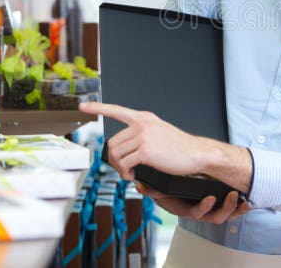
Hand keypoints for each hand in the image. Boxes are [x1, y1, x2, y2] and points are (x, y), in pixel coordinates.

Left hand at [80, 102, 212, 179]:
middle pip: (112, 143)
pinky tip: (134, 176)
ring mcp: (144, 136)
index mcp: (145, 118)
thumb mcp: (160, 133)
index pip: (116, 110)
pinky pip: (125, 165)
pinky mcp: (146, 151)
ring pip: (116, 154)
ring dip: (120, 168)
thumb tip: (123, 149)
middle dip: (115, 160)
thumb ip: (142, 134)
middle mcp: (142, 124)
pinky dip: (126, 174)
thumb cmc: (180, 147)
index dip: (97, 108)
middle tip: (125, 170)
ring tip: (130, 174)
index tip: (83, 106)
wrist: (197, 153)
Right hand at [135, 182, 250, 223]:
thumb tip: (141, 186)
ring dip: (234, 207)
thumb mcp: (164, 190)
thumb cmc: (174, 190)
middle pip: (215, 216)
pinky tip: (247, 201)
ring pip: (225, 215)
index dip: (203, 208)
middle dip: (225, 208)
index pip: (196, 213)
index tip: (209, 199)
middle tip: (231, 196)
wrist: (186, 185)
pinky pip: (234, 211)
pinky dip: (241, 208)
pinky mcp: (222, 206)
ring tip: (238, 196)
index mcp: (187, 209)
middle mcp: (201, 212)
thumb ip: (153, 189)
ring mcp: (213, 210)